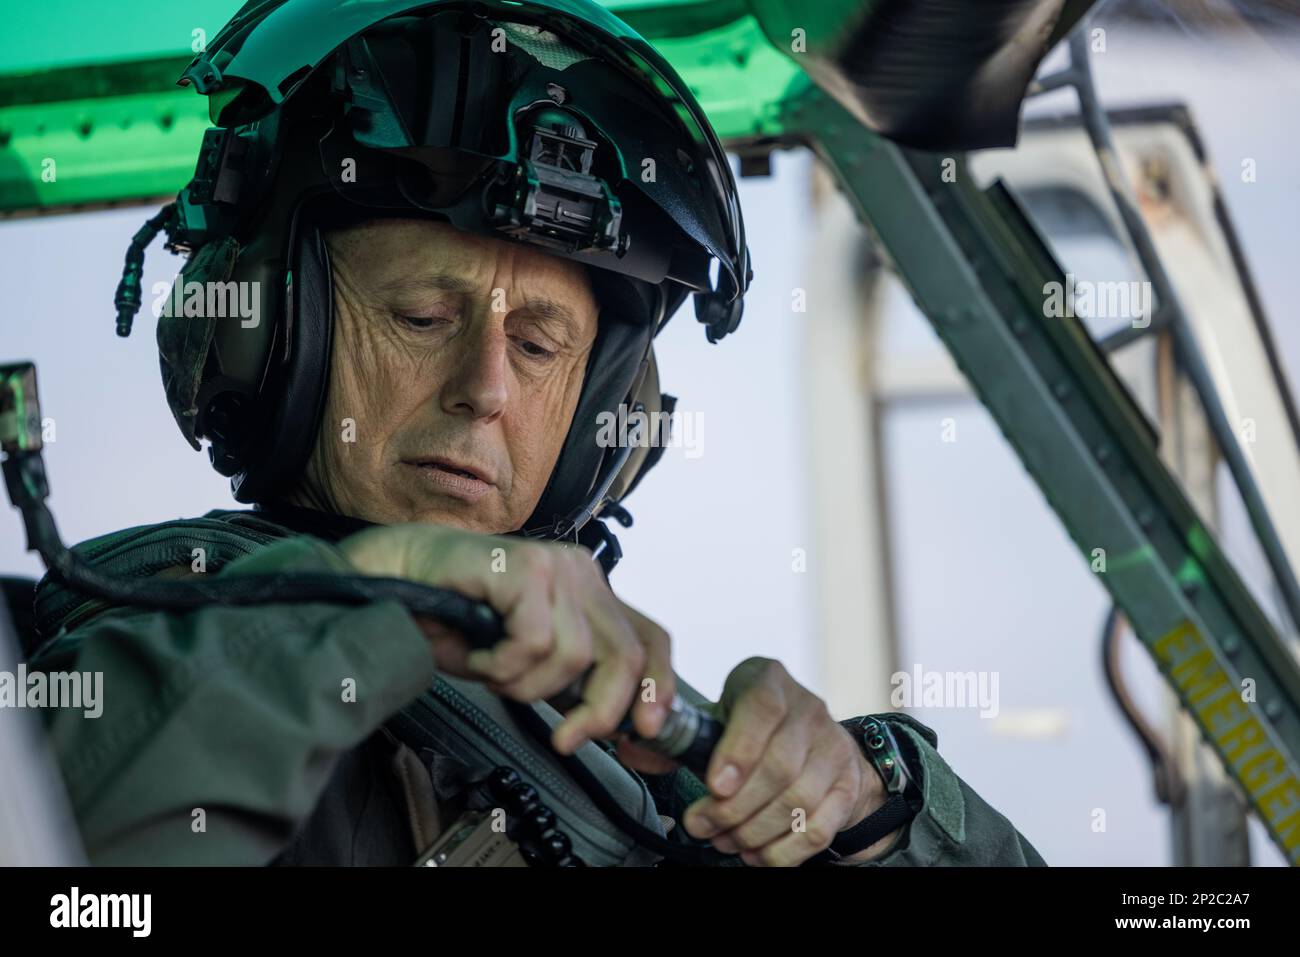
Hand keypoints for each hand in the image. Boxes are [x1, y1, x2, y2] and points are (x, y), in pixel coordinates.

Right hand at [339, 523, 673, 754]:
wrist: (395, 577)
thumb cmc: (452, 617)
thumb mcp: (526, 658)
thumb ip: (569, 678)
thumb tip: (609, 721)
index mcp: (589, 591)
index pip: (650, 638)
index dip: (657, 688)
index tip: (646, 730)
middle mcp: (581, 572)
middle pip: (625, 655)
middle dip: (598, 710)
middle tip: (566, 738)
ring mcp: (556, 565)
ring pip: (572, 657)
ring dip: (525, 684)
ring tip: (491, 670)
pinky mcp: (526, 567)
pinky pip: (533, 642)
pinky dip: (501, 664)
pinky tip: (478, 653)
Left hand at [619, 657, 894, 865]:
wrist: (808, 734)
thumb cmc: (747, 723)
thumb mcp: (715, 714)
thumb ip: (676, 733)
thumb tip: (632, 746)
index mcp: (769, 680)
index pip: (762, 709)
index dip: (738, 751)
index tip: (713, 786)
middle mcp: (808, 708)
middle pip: (779, 766)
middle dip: (735, 807)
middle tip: (702, 826)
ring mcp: (833, 746)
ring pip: (799, 800)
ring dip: (754, 832)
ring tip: (725, 842)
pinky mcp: (847, 784)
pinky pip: (820, 827)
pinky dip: (784, 850)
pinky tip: (756, 855)